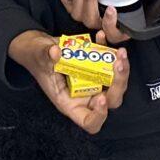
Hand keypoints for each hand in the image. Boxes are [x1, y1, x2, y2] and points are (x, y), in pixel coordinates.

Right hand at [10, 30, 129, 135]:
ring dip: (122, 69)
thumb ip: (46, 56)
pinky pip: (109, 63)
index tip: (100, 98)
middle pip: (111, 101)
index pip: (90, 122)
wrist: (40, 47)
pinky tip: (101, 37)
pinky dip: (109, 50)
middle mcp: (85, 95)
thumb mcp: (38, 59)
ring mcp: (93, 81)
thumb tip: (55, 52)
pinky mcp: (97, 67)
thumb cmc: (37, 60)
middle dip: (118, 84)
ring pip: (116, 83)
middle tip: (118, 65)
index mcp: (70, 103)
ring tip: (120, 53)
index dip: (99, 116)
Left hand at [60, 0, 128, 47]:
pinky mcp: (84, 8)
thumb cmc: (157, 0)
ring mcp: (94, 16)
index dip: (109, 24)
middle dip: (89, 0)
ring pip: (79, 15)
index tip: (111, 9)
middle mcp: (108, 24)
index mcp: (127, 25)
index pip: (114, 34)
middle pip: (92, 21)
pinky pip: (70, 8)